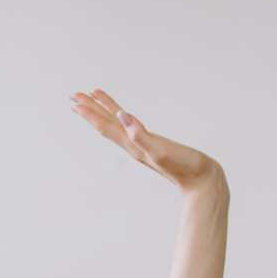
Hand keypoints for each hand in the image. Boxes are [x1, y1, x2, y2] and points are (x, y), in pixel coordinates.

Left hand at [69, 90, 223, 196]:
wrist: (202, 181)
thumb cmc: (185, 167)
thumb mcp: (161, 149)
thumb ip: (140, 134)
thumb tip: (122, 115)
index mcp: (133, 145)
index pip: (106, 126)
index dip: (90, 113)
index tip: (76, 101)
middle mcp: (134, 145)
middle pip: (106, 124)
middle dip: (90, 110)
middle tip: (74, 96)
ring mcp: (143, 146)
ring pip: (117, 125)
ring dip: (103, 112)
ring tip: (92, 100)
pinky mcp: (153, 145)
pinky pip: (132, 128)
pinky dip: (123, 118)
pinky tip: (122, 115)